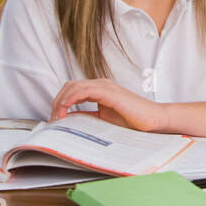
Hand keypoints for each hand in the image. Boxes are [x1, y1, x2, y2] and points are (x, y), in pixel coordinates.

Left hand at [50, 78, 169, 132]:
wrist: (153, 120)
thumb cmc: (134, 121)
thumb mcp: (104, 120)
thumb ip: (88, 117)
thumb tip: (69, 120)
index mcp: (100, 90)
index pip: (72, 89)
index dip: (59, 102)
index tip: (54, 120)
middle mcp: (101, 84)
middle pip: (69, 86)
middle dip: (57, 102)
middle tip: (52, 120)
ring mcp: (105, 87)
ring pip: (74, 87)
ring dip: (61, 102)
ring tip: (57, 117)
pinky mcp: (109, 93)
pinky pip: (84, 91)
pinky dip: (71, 99)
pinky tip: (65, 110)